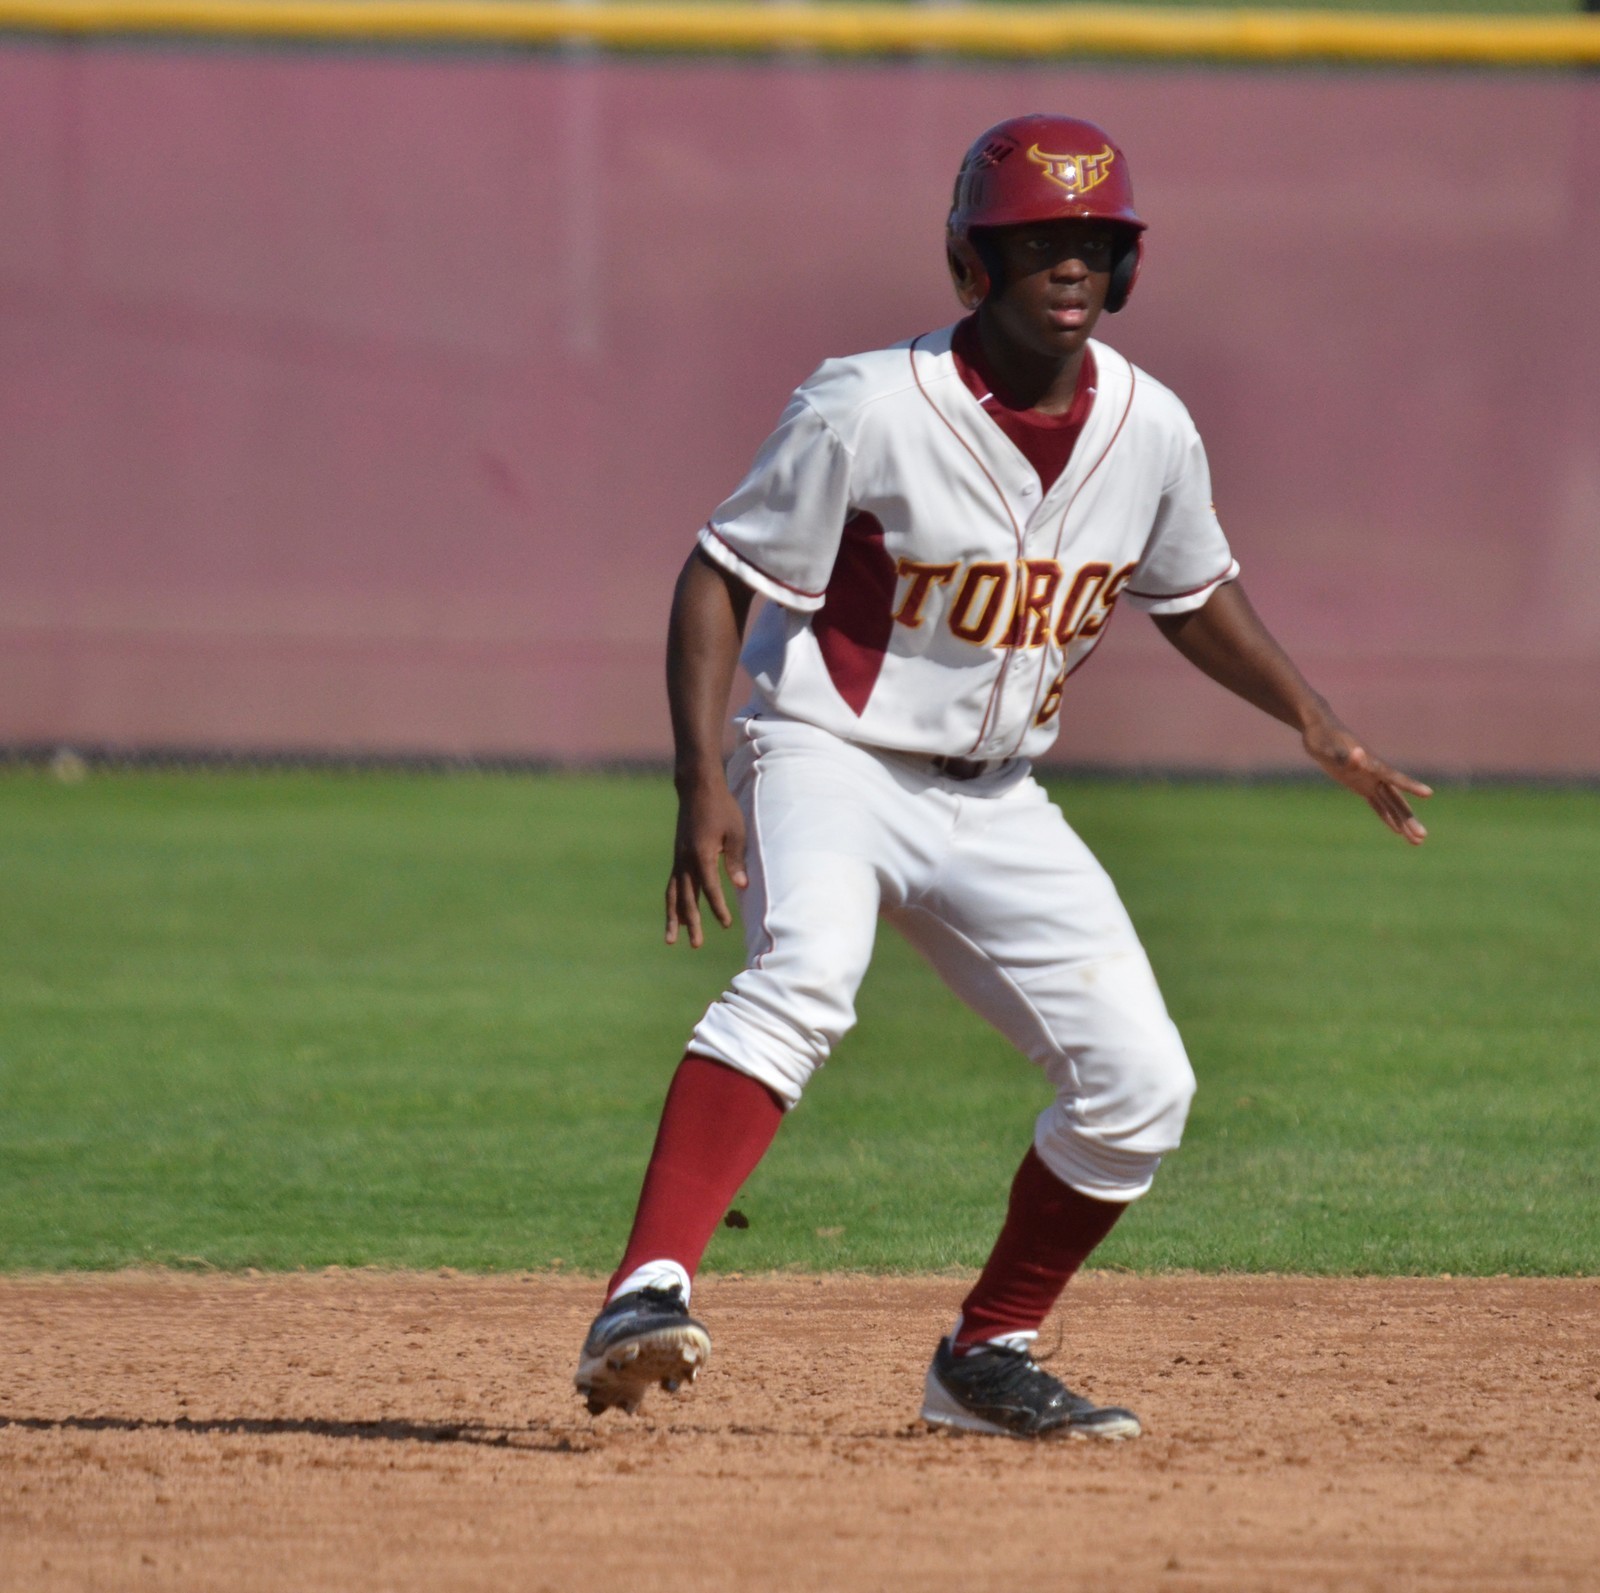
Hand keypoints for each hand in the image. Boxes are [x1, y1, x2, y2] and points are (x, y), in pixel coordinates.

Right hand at [665, 776, 748, 947]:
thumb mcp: (736, 832)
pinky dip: (673, 903)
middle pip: (687, 898)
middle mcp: (685, 860)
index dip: (718, 908)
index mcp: (701, 854)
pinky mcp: (678, 857)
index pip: (710, 888)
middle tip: (696, 945)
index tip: (726, 924)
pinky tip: (677, 917)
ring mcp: (678, 859)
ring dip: (674, 919)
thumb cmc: (722, 808)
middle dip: (692, 922)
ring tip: (672, 940)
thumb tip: (741, 886)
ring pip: (673, 895)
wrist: (698, 789)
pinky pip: (673, 885)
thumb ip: (736, 860)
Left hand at [1302, 719, 1432, 845]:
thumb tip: (1358, 754)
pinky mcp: (1361, 785)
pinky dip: (1387, 817)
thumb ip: (1344, 756)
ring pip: (1391, 805)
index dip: (1410, 785)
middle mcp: (1375, 774)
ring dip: (1403, 822)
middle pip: (1397, 799)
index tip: (1429, 793)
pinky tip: (1397, 830)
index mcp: (1371, 764)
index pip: (1394, 777)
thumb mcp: (1328, 748)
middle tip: (1423, 836)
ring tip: (1417, 841)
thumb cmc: (1322, 737)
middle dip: (1409, 818)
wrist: (1319, 731)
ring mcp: (1370, 780)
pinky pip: (1378, 805)